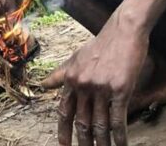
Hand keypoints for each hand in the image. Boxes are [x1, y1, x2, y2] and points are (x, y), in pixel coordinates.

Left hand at [54, 17, 148, 145]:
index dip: (63, 130)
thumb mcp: (75, 57)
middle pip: (81, 121)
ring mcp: (101, 88)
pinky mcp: (119, 90)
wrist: (123, 31)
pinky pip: (117, 119)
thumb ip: (60, 74)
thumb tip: (42, 84)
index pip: (64, 110)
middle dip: (83, 142)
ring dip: (102, 144)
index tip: (63, 144)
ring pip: (99, 125)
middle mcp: (83, 84)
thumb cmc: (101, 45)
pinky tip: (121, 145)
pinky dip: (120, 136)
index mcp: (71, 78)